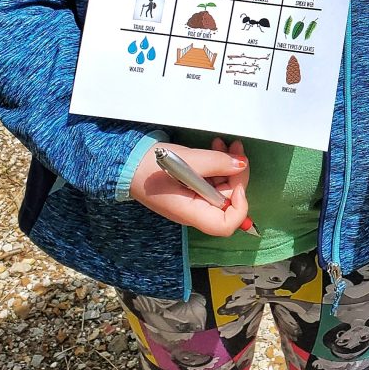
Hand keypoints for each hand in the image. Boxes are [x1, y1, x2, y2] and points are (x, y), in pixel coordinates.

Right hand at [130, 138, 250, 235]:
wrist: (128, 163)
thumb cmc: (150, 166)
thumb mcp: (187, 160)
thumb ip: (216, 163)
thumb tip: (240, 165)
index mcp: (190, 212)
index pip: (224, 225)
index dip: (239, 206)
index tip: (237, 182)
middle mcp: (195, 211)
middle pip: (228, 202)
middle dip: (236, 174)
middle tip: (235, 149)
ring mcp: (194, 202)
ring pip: (223, 189)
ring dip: (228, 166)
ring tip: (223, 144)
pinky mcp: (192, 191)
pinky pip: (212, 183)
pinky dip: (217, 166)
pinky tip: (215, 149)